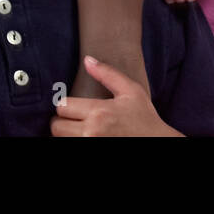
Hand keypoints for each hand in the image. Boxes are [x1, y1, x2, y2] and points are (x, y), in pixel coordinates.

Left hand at [50, 56, 179, 136]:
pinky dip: (73, 140)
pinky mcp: (93, 153)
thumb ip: (107, 74)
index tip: (73, 105)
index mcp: (99, 112)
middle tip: (72, 119)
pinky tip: (84, 135)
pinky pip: (70, 147)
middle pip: (56, 127)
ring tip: (77, 128)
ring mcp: (91, 146)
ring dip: (66, 134)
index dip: (65, 105)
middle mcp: (92, 132)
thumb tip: (87, 59)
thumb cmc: (144, 117)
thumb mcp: (131, 90)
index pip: (62, 107)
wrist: (157, 142)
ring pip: (60, 139)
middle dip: (61, 121)